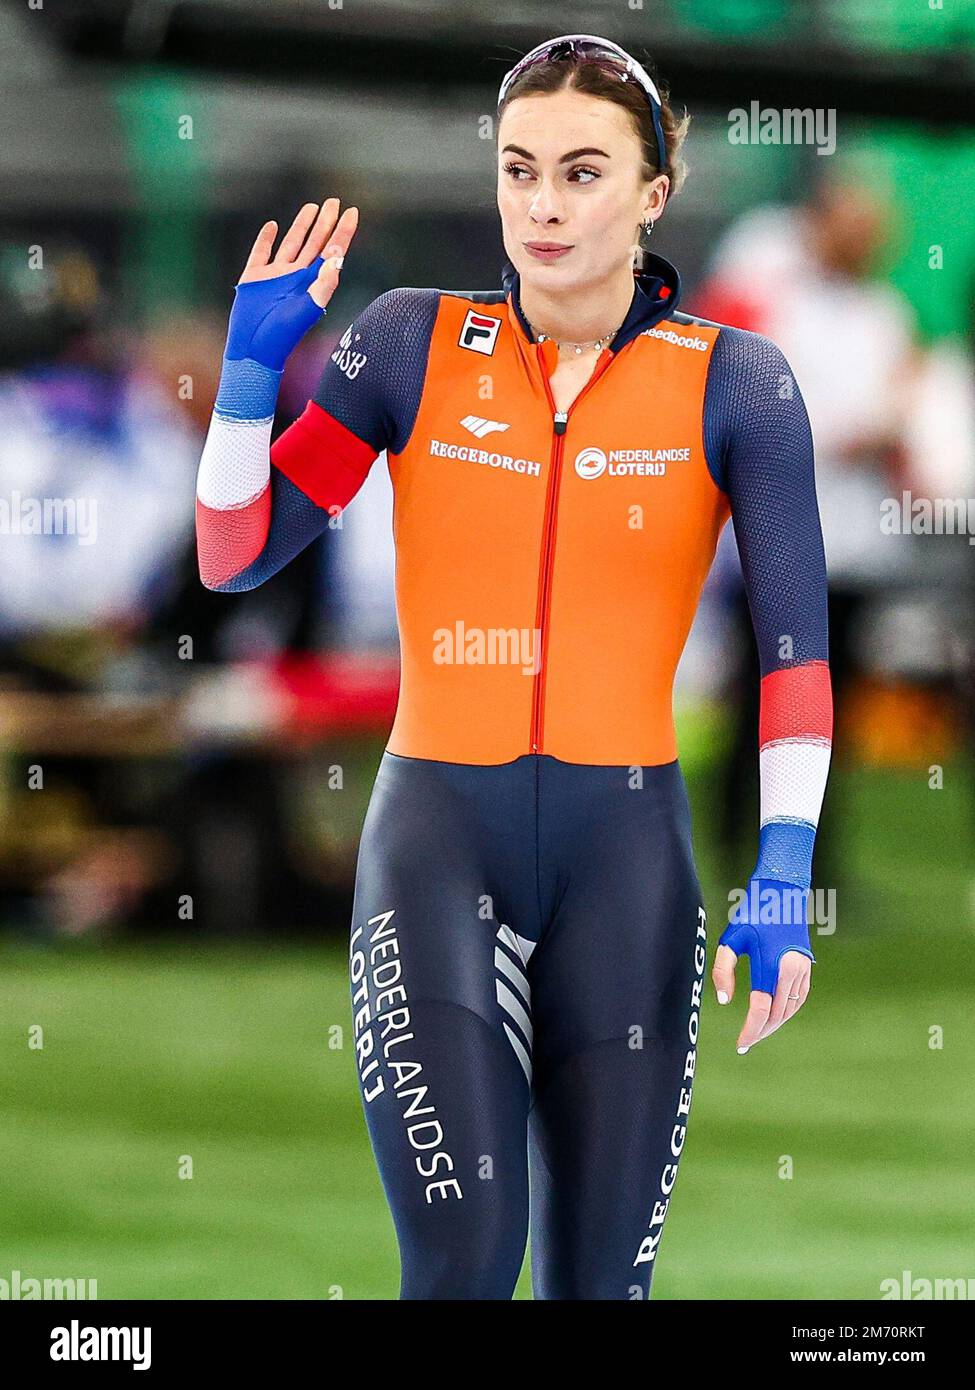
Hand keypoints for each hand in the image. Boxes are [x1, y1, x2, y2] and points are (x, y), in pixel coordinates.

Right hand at [227, 199, 358, 370]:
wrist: (255, 347)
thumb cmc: (283, 334)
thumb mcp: (307, 309)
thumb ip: (323, 286)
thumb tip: (336, 261)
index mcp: (312, 282)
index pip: (332, 251)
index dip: (343, 232)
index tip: (352, 212)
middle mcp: (296, 276)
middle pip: (315, 243)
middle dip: (326, 222)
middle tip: (334, 201)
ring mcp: (275, 275)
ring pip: (292, 243)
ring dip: (302, 225)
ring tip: (312, 207)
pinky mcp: (254, 277)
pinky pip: (261, 252)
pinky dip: (266, 238)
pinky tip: (272, 225)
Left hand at [712, 878, 813, 1052]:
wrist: (782, 892)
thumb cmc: (752, 914)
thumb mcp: (731, 938)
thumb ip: (723, 970)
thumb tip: (726, 1001)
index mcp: (771, 964)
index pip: (761, 1008)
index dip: (750, 1030)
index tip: (740, 1044)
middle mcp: (790, 970)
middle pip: (777, 1013)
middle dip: (760, 1031)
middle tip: (745, 1043)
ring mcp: (802, 969)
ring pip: (790, 1008)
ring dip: (774, 1024)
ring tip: (757, 1032)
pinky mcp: (806, 966)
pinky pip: (799, 998)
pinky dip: (787, 1011)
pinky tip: (775, 1015)